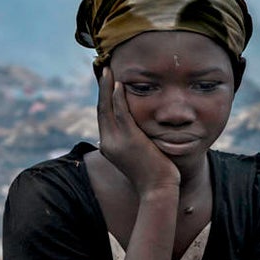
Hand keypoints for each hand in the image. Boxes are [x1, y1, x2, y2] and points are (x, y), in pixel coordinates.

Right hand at [96, 66, 179, 195]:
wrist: (158, 190)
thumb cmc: (153, 174)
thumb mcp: (138, 156)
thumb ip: (132, 142)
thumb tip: (136, 131)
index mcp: (109, 146)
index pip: (103, 117)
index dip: (103, 98)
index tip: (106, 82)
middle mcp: (108, 142)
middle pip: (101, 109)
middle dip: (102, 88)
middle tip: (105, 69)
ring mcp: (117, 141)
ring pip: (107, 108)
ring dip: (107, 88)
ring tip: (109, 71)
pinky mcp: (129, 140)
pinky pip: (120, 113)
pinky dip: (118, 98)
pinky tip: (119, 85)